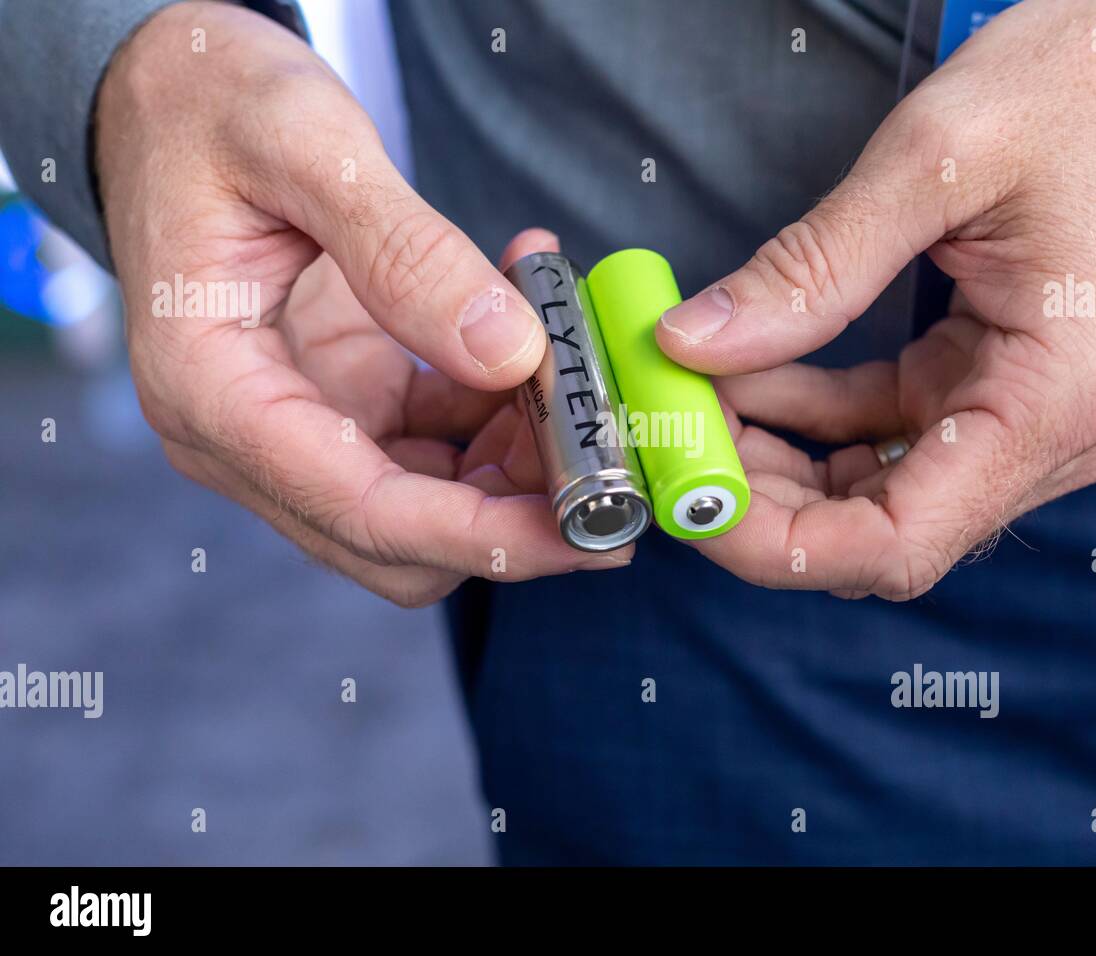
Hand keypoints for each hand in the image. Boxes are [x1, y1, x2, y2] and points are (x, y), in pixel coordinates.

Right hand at [96, 1, 628, 605]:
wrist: (174, 92)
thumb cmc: (212, 103)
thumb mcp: (306, 146)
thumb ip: (404, 252)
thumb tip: (508, 352)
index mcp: (212, 393)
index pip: (361, 511)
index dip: (482, 536)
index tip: (586, 532)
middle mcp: (246, 437)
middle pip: (396, 541)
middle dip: (509, 522)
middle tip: (612, 470)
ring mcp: (295, 425)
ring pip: (426, 508)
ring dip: (513, 474)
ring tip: (578, 389)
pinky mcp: (339, 402)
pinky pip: (435, 450)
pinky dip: (497, 425)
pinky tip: (534, 356)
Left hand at [655, 0, 1095, 598]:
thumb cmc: (1083, 93)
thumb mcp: (930, 163)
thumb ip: (809, 270)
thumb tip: (690, 344)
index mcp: (1056, 399)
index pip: (902, 542)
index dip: (781, 547)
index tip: (691, 502)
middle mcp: (1051, 437)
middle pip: (878, 529)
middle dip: (760, 498)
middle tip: (669, 436)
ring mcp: (1022, 421)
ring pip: (872, 491)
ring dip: (775, 461)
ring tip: (693, 397)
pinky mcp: (992, 392)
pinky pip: (883, 434)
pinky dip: (809, 419)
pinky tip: (745, 377)